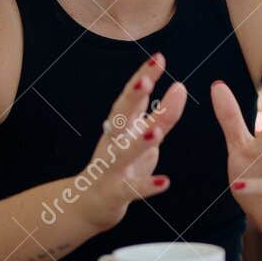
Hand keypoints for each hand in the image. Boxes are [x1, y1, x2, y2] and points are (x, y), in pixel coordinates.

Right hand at [81, 53, 187, 230]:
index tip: (159, 57)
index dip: (143, 76)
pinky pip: (131, 189)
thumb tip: (172, 85)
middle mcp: (113, 141)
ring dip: (139, 142)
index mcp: (120, 126)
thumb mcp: (137, 135)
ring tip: (157, 132)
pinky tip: (164, 182)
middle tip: (146, 81)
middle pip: (120, 116)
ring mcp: (111, 166)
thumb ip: (156, 113)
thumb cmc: (118, 164)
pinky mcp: (115, 192)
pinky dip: (147, 185)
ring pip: (123, 152)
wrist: (88, 203)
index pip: (131, 96)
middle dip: (132, 98)